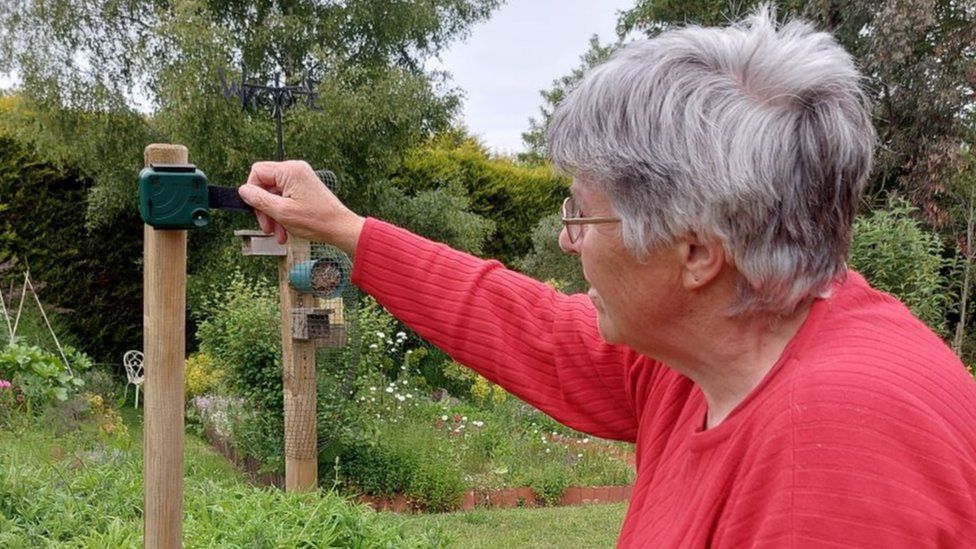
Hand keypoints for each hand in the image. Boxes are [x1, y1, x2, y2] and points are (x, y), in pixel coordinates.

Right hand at [238, 161, 364, 253]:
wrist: (341, 228)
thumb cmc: (316, 220)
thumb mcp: (281, 212)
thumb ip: (259, 200)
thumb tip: (243, 190)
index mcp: (289, 171)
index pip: (257, 172)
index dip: (252, 191)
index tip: (255, 210)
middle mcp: (295, 170)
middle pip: (266, 185)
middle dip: (264, 209)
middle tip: (267, 228)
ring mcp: (301, 179)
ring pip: (275, 195)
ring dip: (274, 216)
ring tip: (279, 235)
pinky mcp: (304, 189)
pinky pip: (285, 199)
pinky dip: (283, 214)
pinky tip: (285, 231)